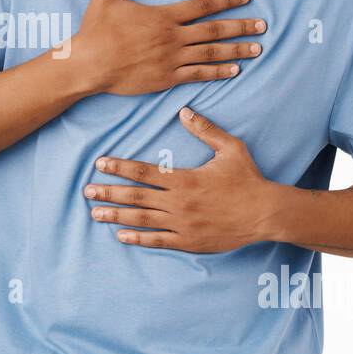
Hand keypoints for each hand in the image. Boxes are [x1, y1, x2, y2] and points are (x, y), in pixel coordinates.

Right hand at [68, 0, 265, 95]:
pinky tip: (234, 70)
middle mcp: (173, 37)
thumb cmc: (96, 29)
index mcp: (164, 15)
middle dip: (241, 27)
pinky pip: (198, 75)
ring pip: (212, 54)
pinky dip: (218, 72)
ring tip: (257, 49)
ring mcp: (171, 59)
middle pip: (215, 30)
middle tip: (263, 26)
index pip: (203, 5)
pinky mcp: (166, 78)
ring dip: (237, 50)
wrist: (88, 64)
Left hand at [83, 107, 282, 252]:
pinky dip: (138, 239)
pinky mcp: (189, 242)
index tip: (100, 163)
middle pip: (136, 196)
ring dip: (116, 217)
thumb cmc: (248, 179)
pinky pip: (158, 241)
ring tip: (95, 213)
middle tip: (86, 191)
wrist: (266, 213)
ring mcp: (183, 224)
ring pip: (142, 220)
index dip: (119, 167)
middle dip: (109, 193)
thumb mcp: (231, 148)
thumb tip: (184, 111)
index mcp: (184, 179)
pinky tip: (121, 236)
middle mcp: (179, 202)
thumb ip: (206, 130)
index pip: (144, 171)